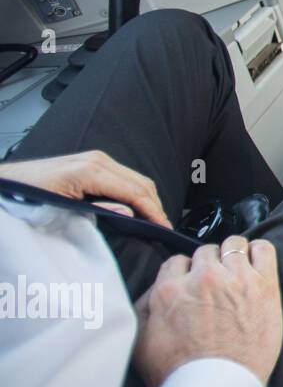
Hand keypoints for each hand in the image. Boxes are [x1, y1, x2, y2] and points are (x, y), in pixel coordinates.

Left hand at [0, 151, 169, 227]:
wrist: (7, 183)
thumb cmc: (27, 196)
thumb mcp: (63, 209)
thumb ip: (99, 210)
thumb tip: (130, 214)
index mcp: (92, 170)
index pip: (136, 191)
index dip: (154, 211)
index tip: (164, 227)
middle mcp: (98, 160)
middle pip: (142, 182)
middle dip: (156, 205)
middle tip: (164, 227)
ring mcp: (97, 159)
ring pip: (136, 178)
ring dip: (148, 199)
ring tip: (154, 219)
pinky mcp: (93, 162)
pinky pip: (125, 176)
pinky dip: (137, 192)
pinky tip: (138, 206)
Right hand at [133, 236, 282, 386]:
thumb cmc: (178, 373)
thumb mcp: (140, 342)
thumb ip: (143, 308)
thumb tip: (154, 290)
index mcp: (170, 289)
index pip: (177, 261)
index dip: (185, 274)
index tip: (192, 286)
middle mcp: (203, 279)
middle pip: (206, 252)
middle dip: (209, 266)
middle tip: (216, 287)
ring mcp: (236, 279)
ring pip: (234, 244)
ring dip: (234, 257)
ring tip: (237, 276)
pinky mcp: (265, 285)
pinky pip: (264, 249)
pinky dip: (259, 253)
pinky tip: (256, 267)